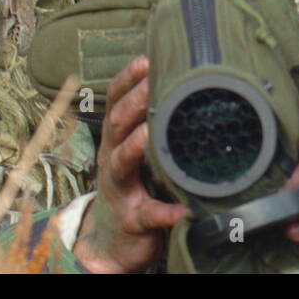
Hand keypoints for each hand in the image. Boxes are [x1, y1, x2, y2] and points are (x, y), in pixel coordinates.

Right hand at [73, 55, 187, 273]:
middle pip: (117, 123)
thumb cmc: (134, 183)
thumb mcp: (136, 150)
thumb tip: (187, 84)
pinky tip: (183, 209)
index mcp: (116, 137)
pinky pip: (149, 214)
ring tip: (151, 134)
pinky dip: (166, 211)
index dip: (127, 78)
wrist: (112, 240)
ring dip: (135, 146)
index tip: (147, 59)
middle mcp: (112, 158)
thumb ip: (154, 122)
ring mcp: (119, 189)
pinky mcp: (133, 219)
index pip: (115, 100)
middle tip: (154, 83)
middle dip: (134, 102)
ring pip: (121, 162)